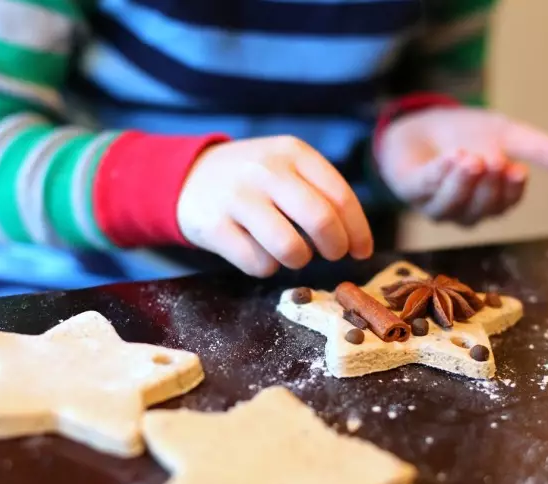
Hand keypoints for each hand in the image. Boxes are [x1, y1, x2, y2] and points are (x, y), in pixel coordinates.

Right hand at [178, 136, 373, 276]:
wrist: (186, 177)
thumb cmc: (253, 181)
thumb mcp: (285, 168)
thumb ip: (319, 192)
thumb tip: (357, 240)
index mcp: (292, 152)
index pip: (340, 196)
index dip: (358, 230)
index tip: (361, 251)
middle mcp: (266, 170)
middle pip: (321, 220)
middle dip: (335, 248)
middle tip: (333, 256)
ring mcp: (237, 197)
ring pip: (290, 248)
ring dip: (300, 260)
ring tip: (293, 254)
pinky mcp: (214, 226)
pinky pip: (258, 263)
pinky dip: (267, 267)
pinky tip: (260, 253)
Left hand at [377, 107, 547, 225]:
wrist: (423, 123)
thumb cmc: (468, 136)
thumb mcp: (507, 136)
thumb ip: (539, 149)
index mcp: (488, 201)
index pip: (503, 204)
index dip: (511, 192)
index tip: (519, 171)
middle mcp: (462, 210)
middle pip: (478, 209)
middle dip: (487, 186)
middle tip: (494, 161)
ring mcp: (434, 203)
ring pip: (449, 204)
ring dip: (462, 182)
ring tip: (471, 158)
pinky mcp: (408, 189)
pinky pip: (424, 187)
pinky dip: (438, 173)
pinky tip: (451, 156)